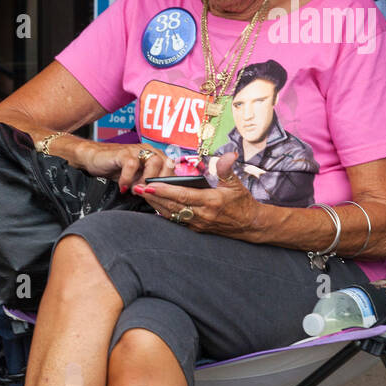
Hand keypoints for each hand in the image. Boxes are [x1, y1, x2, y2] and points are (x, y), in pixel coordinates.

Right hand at [69, 140, 173, 192]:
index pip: (172, 169)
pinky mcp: (123, 152)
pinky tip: (123, 187)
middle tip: (148, 194)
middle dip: (159, 183)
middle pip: (167, 164)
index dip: (168, 184)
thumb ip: (147, 185)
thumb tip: (159, 200)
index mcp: (155, 156)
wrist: (94, 158)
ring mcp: (136, 150)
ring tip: (136, 190)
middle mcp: (148, 151)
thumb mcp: (135, 178)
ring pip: (154, 162)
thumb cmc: (115, 168)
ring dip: (147, 180)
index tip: (160, 197)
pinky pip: (131, 165)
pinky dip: (128, 179)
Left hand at [132, 152, 259, 235]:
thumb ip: (226, 169)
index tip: (149, 185)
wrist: (250, 224)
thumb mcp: (236, 183)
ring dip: (155, 205)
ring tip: (141, 194)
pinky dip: (164, 213)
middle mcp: (202, 214)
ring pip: (171, 214)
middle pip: (172, 205)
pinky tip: (154, 205)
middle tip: (136, 188)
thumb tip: (228, 155)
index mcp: (210, 201)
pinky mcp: (196, 229)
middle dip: (153, 197)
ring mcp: (198, 223)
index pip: (182, 195)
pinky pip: (176, 220)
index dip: (164, 191)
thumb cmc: (242, 202)